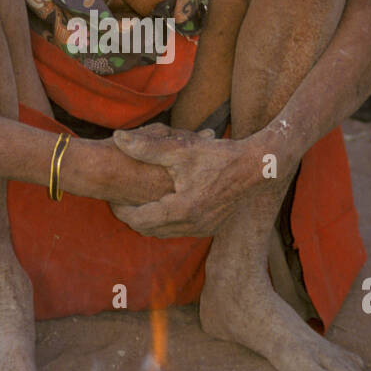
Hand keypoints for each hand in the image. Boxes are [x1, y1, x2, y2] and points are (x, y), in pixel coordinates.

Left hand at [108, 122, 252, 237]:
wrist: (258, 167)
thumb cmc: (219, 155)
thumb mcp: (181, 149)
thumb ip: (147, 146)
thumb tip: (117, 138)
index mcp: (183, 209)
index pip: (139, 220)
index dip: (121, 210)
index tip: (112, 196)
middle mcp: (193, 225)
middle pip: (149, 230)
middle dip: (132, 217)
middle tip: (120, 200)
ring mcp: (204, 229)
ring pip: (164, 233)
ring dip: (149, 220)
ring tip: (137, 202)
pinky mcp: (212, 228)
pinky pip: (179, 230)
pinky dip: (166, 221)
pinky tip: (162, 203)